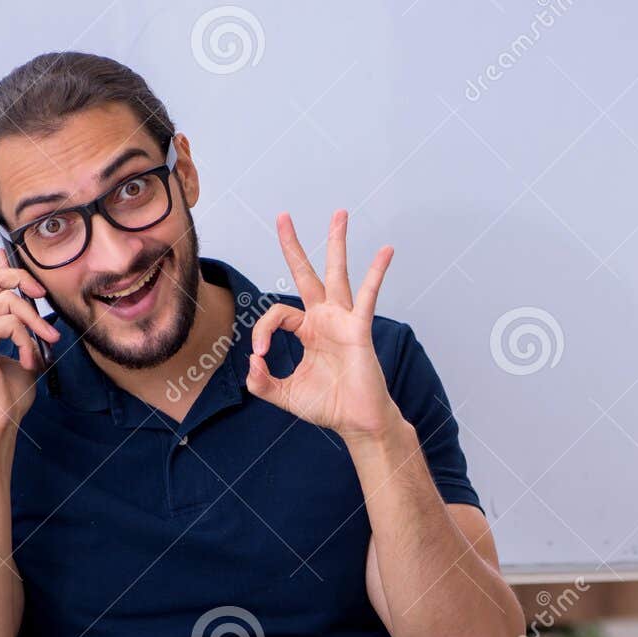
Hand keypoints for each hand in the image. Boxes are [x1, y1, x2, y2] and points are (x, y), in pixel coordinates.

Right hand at [0, 249, 61, 438]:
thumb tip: (38, 312)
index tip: (9, 253)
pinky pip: (10, 323)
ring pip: (8, 301)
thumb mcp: (26, 355)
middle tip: (42, 294)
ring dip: (35, 322)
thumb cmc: (8, 396)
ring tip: (48, 342)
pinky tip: (30, 361)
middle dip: (18, 278)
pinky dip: (27, 340)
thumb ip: (27, 332)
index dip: (1, 267)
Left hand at [245, 210, 403, 441]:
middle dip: (293, 245)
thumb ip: (261, 382)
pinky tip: (385, 251)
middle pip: (306, 274)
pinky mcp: (358, 329)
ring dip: (336, 243)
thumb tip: (252, 362)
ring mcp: (342, 321)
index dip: (262, 330)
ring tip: (339, 214)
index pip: (277, 313)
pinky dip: (376, 272)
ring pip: (336, 274)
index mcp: (307, 331)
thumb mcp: (283, 395)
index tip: (261, 356)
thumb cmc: (327, 406)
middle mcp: (324, 319)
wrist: (356, 422)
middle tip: (282, 215)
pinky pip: (367, 296)